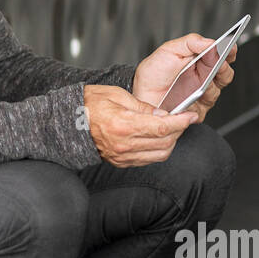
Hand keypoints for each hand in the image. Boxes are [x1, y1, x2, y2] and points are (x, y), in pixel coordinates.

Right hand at [83, 84, 199, 166]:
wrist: (68, 122)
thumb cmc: (88, 104)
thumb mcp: (117, 95)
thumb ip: (143, 107)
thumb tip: (163, 114)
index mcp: (123, 125)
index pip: (162, 127)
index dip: (181, 122)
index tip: (190, 116)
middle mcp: (123, 144)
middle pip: (164, 142)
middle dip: (178, 130)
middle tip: (182, 119)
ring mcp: (122, 156)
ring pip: (160, 155)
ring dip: (170, 142)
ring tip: (170, 128)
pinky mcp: (121, 162)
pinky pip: (148, 160)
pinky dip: (158, 150)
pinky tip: (157, 138)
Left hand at [132, 32, 237, 122]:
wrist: (141, 94)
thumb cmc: (154, 73)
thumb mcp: (169, 50)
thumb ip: (190, 42)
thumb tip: (210, 42)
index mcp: (199, 61)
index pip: (220, 55)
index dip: (228, 51)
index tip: (230, 48)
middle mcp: (203, 77)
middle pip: (224, 73)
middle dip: (223, 67)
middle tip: (218, 62)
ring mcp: (202, 94)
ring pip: (217, 89)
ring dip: (211, 83)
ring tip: (204, 79)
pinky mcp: (197, 109)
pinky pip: (206, 105)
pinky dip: (202, 98)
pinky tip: (196, 93)